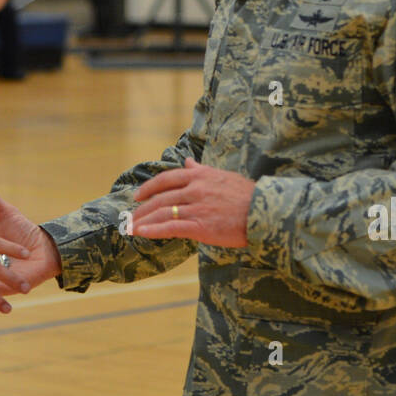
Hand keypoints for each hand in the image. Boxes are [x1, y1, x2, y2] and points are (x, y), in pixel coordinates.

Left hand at [132, 157, 255, 246]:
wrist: (264, 212)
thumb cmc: (247, 195)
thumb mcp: (223, 176)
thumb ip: (202, 170)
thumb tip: (189, 162)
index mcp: (200, 176)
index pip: (167, 178)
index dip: (149, 187)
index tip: (138, 195)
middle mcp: (195, 189)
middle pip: (160, 198)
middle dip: (142, 208)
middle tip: (130, 216)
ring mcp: (196, 207)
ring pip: (162, 213)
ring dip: (143, 221)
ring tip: (131, 227)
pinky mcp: (200, 226)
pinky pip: (171, 227)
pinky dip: (153, 230)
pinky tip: (142, 234)